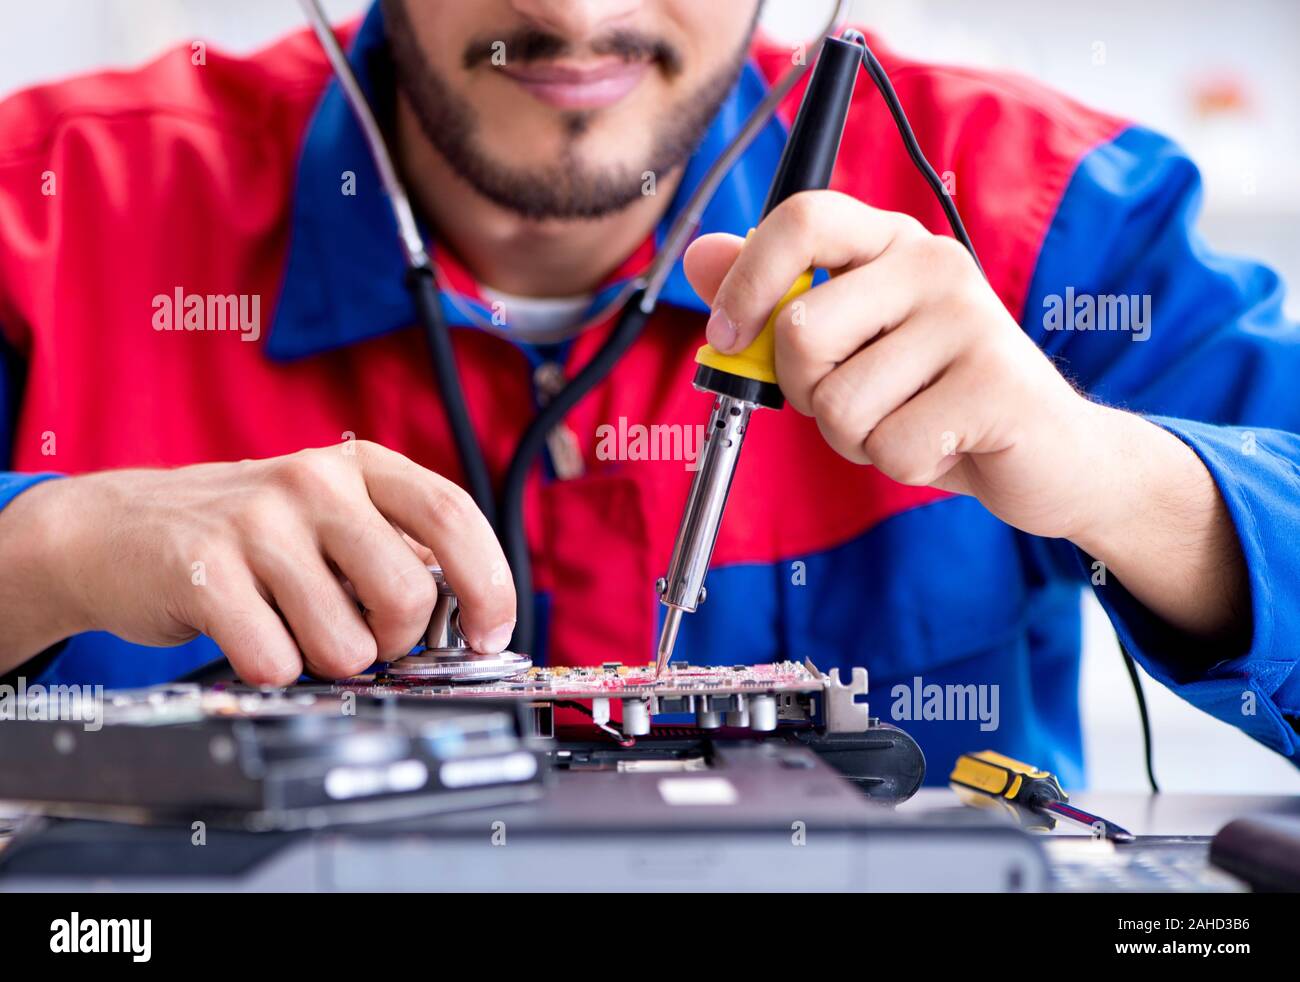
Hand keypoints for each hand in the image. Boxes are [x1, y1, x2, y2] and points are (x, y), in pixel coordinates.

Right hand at [0, 442, 514, 683]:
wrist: (119, 528)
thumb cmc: (248, 535)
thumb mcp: (332, 517)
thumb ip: (397, 551)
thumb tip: (467, 618)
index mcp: (361, 466)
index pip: (454, 517)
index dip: (489, 586)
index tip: (490, 636)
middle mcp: (315, 481)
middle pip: (408, 594)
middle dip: (396, 641)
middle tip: (365, 639)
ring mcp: (258, 521)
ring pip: (345, 644)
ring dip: (326, 660)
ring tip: (291, 626)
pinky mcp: (202, 569)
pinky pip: (276, 662)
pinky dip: (272, 669)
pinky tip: (248, 635)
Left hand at [683, 191, 1246, 639]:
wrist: (1049, 453)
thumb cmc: (933, 396)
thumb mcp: (849, 345)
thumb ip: (777, 300)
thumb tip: (700, 257)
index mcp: (891, 244)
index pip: (801, 219)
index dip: (746, 280)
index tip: (728, 336)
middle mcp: (933, 264)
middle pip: (801, 332)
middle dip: (807, 392)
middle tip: (859, 399)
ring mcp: (971, 319)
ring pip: (839, 403)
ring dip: (857, 439)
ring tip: (909, 422)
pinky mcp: (997, 383)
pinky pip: (889, 447)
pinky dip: (903, 465)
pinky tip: (945, 443)